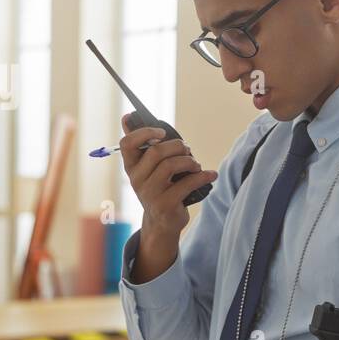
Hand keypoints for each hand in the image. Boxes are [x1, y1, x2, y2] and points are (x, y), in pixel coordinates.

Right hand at [119, 113, 217, 239]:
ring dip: (190, 161)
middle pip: (156, 152)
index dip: (144, 133)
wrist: (162, 223)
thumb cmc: (159, 188)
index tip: (161, 132)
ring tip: (195, 165)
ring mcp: (150, 193)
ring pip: (171, 165)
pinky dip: (203, 176)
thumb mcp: (148, 169)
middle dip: (177, 146)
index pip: (127, 144)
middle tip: (187, 149)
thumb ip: (143, 146)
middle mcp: (136, 180)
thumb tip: (128, 117)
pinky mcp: (165, 204)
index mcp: (131, 167)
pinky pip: (187, 183)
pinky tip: (210, 175)